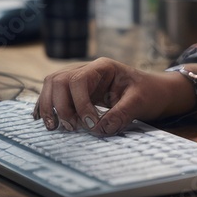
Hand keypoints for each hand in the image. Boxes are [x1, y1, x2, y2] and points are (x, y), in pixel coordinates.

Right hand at [34, 58, 192, 135]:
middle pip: (59, 80)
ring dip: (49, 106)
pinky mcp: (77, 92)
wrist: (155, 91)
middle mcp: (88, 69)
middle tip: (72, 128)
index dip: (79, 104)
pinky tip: (41, 118)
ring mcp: (81, 79)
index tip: (89, 125)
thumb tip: (99, 129)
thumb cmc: (149, 92)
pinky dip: (47, 105)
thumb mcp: (140, 102)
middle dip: (60, 106)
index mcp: (103, 67)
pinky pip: (54, 93)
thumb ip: (121, 114)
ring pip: (52, 84)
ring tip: (55, 127)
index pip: (78, 80)